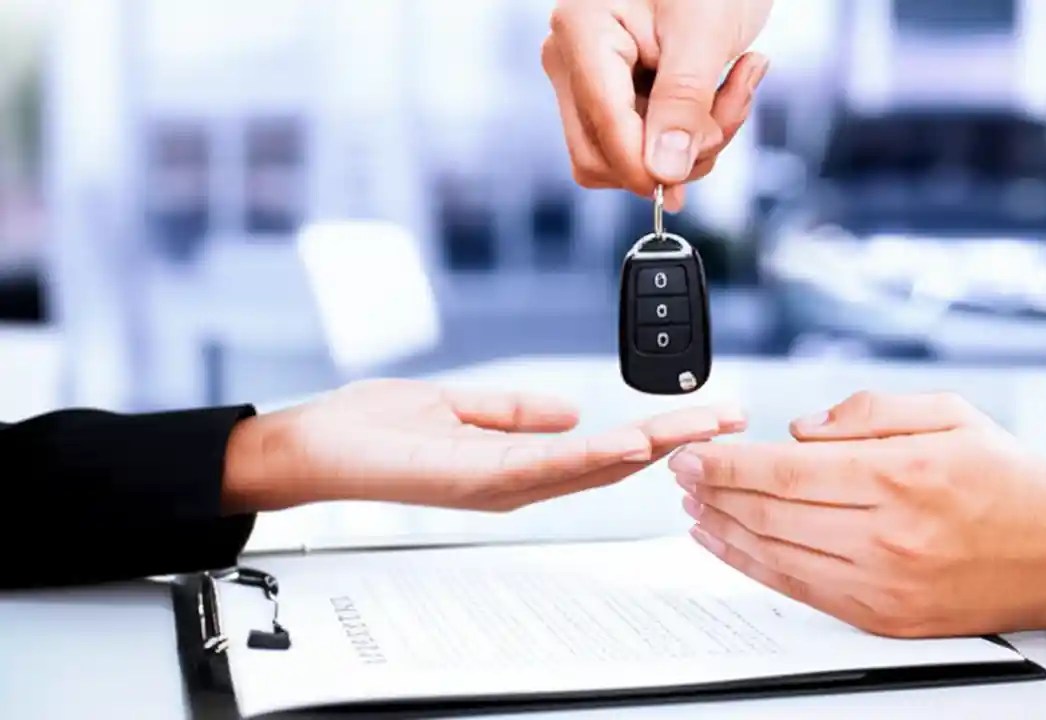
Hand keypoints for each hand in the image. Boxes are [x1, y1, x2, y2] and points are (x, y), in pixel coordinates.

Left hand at [223, 379, 744, 513]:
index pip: (601, 448)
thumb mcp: (458, 407)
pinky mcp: (474, 480)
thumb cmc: (372, 430)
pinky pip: (544, 467)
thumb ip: (514, 411)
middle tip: (729, 418)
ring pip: (591, 466)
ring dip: (650, 446)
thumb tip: (569, 409)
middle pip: (611, 461)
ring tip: (699, 426)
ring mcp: (498, 485)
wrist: (312, 448)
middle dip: (674, 440)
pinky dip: (592, 455)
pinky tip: (629, 441)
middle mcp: (516, 481)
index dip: (656, 431)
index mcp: (516, 463)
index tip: (702, 412)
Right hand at [542, 0, 773, 210]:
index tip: (692, 169)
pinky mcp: (615, 97)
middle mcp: (571, 60)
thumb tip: (663, 172)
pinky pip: (646, 146)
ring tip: (737, 88)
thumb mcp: (705, 32)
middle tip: (728, 112)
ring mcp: (589, 82)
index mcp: (581, 31)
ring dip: (693, 146)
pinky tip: (724, 92)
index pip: (603, 128)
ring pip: (628, 160)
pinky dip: (693, 135)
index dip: (647, 167)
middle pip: (603, 157)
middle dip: (675, 155)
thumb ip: (683, 102)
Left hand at [669, 391, 1045, 637]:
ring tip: (693, 509)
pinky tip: (731, 547)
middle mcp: (889, 535)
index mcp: (901, 476)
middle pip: (772, 515)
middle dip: (716, 492)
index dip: (730, 463)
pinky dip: (756, 568)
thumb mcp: (950, 414)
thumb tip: (799, 429)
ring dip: (725, 532)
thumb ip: (868, 411)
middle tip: (682, 474)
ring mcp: (885, 584)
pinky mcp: (886, 618)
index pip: (787, 470)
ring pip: (778, 556)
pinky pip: (802, 591)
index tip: (695, 453)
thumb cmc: (1012, 482)